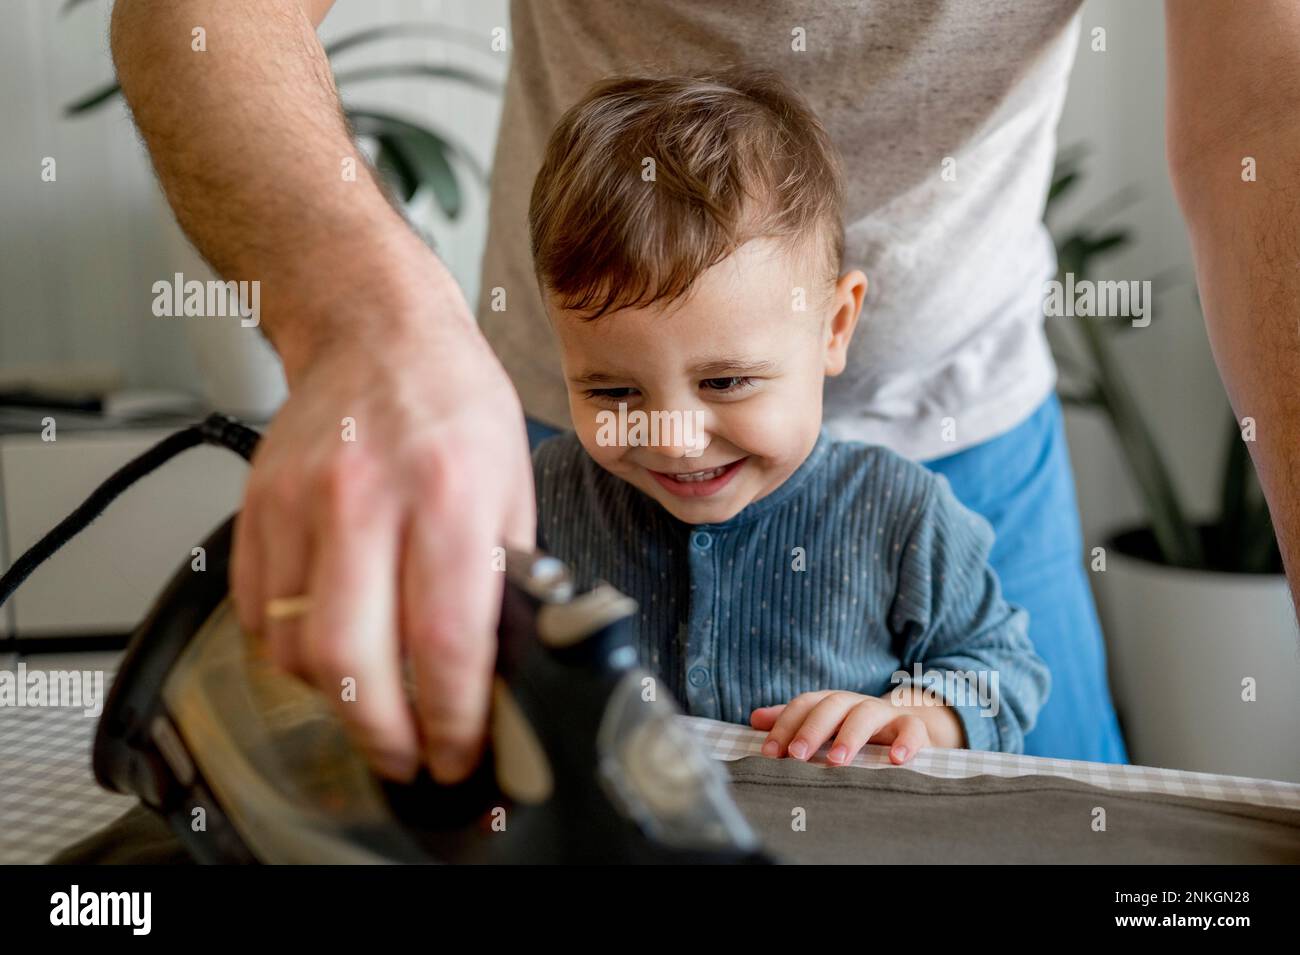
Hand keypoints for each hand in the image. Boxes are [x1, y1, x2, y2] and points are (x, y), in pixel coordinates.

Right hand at [231, 289, 534, 784]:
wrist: (375, 329)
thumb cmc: (455, 402)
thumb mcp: (514, 482)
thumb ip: (504, 574)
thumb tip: (493, 663)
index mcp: (448, 496)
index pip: (444, 643)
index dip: (449, 720)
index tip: (456, 750)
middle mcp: (366, 500)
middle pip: (349, 662)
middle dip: (380, 735)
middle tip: (404, 756)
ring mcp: (300, 503)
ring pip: (294, 648)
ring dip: (336, 694)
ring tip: (372, 692)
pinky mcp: (256, 506)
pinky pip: (256, 613)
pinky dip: (289, 650)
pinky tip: (328, 641)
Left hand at [751, 689, 960, 765]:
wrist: (910, 727)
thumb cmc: (857, 731)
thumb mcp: (826, 725)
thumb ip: (793, 722)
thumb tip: (755, 719)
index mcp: (831, 702)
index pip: (804, 705)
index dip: (785, 726)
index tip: (768, 753)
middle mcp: (855, 703)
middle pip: (832, 706)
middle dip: (811, 730)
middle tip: (795, 756)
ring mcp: (885, 713)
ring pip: (867, 714)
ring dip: (850, 736)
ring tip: (836, 761)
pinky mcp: (914, 727)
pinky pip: (912, 729)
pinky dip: (907, 742)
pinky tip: (897, 760)